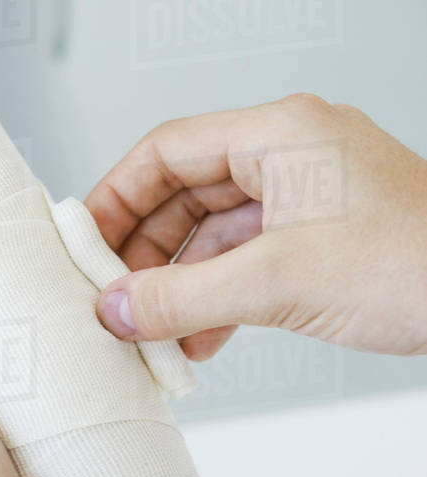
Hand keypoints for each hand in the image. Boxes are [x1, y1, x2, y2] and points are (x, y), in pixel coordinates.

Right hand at [87, 94, 426, 359]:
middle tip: (114, 300)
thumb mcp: (279, 282)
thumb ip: (183, 297)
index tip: (82, 242)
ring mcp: (310, 197)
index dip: (117, 196)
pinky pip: (250, 260)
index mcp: (281, 134)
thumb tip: (115, 308)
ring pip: (217, 234)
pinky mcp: (324, 238)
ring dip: (182, 285)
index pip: (168, 150)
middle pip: (187, 193)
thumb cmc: (415, 265)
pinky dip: (219, 298)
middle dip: (147, 253)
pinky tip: (198, 342)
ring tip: (152, 334)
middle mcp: (292, 155)